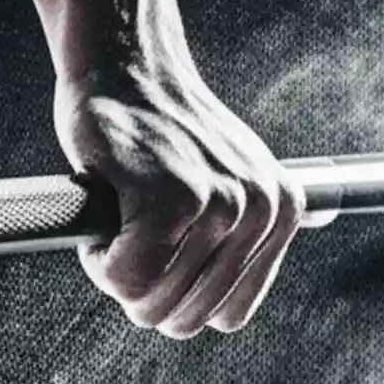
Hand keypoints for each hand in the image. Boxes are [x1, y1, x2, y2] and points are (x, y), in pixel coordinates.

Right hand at [53, 69, 303, 338]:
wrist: (128, 64)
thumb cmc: (162, 130)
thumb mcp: (229, 179)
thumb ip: (243, 233)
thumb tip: (262, 272)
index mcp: (283, 211)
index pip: (228, 314)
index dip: (180, 296)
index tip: (164, 251)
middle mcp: (262, 210)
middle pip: (188, 319)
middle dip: (144, 291)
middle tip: (130, 234)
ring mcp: (220, 204)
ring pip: (152, 302)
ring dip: (118, 271)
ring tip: (120, 218)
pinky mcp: (172, 199)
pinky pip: (125, 278)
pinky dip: (100, 258)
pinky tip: (108, 211)